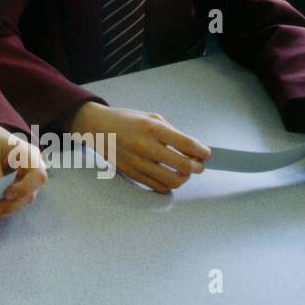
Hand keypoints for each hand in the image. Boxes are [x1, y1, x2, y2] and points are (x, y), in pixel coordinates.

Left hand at [0, 123, 47, 220]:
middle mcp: (33, 172)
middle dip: (8, 205)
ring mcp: (26, 183)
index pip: (38, 176)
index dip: (25, 188)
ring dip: (3, 212)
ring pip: (20, 203)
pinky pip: (12, 204)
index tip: (7, 194)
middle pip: (28, 195)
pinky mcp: (17, 192)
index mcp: (30, 156)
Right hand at [71, 102, 209, 193]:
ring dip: (184, 177)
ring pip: (173, 181)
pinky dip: (169, 184)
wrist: (99, 128)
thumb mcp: (152, 118)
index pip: (188, 144)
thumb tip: (194, 149)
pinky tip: (169, 175)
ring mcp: (138, 163)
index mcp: (153, 128)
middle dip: (198, 167)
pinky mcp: (132, 174)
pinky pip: (159, 187)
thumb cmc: (127, 120)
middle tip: (198, 164)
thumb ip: (173, 134)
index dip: (203, 152)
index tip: (206, 153)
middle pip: (184, 166)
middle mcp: (146, 146)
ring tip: (183, 171)